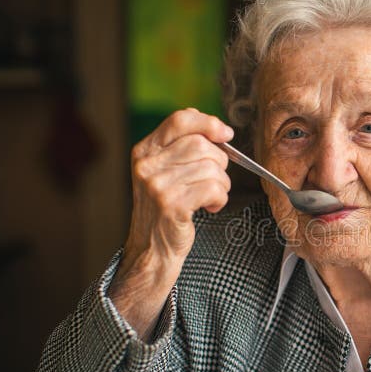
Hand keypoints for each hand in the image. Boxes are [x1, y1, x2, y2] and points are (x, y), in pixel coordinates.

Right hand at [108, 108, 232, 339]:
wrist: (152, 252)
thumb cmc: (166, 211)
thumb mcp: (165, 173)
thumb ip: (182, 148)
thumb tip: (217, 127)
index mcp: (144, 151)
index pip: (180, 119)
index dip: (208, 123)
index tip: (226, 134)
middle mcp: (147, 165)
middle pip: (201, 144)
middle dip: (219, 162)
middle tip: (216, 180)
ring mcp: (157, 184)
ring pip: (211, 167)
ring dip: (222, 184)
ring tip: (211, 197)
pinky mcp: (172, 204)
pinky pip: (213, 188)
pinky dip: (220, 198)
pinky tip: (210, 207)